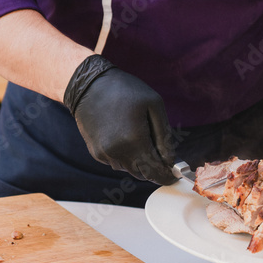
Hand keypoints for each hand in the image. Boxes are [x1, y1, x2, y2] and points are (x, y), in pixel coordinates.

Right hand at [64, 55, 176, 184]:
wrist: (88, 85)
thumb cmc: (126, 90)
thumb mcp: (154, 105)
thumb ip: (165, 136)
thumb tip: (170, 160)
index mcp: (134, 140)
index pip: (155, 171)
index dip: (166, 176)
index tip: (174, 176)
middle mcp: (117, 152)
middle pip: (143, 173)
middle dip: (154, 168)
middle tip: (161, 156)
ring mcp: (104, 154)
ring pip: (129, 169)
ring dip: (139, 162)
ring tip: (140, 138)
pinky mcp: (96, 153)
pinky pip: (116, 163)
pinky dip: (125, 157)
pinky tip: (125, 138)